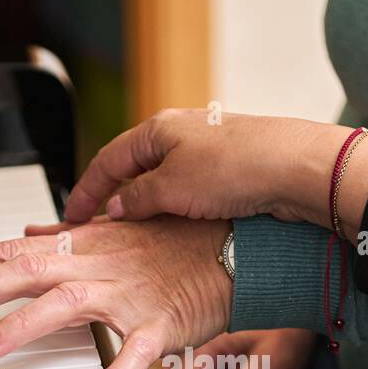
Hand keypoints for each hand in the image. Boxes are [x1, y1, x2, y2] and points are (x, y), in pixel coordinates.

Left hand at [0, 217, 232, 368]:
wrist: (238, 246)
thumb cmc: (179, 241)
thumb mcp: (118, 230)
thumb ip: (70, 235)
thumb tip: (30, 232)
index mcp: (85, 244)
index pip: (14, 252)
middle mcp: (99, 265)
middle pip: (25, 272)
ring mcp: (129, 296)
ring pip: (67, 306)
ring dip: (23, 326)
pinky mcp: (161, 325)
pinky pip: (134, 356)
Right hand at [63, 109, 367, 240]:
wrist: (296, 169)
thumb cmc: (237, 166)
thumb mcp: (172, 187)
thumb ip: (137, 198)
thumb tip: (115, 208)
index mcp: (158, 129)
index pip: (107, 161)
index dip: (86, 191)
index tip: (71, 217)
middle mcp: (182, 135)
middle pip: (134, 171)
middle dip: (115, 201)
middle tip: (101, 232)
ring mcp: (207, 153)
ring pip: (164, 186)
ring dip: (148, 212)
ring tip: (138, 240)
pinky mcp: (231, 173)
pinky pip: (190, 196)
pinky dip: (176, 215)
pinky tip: (177, 234)